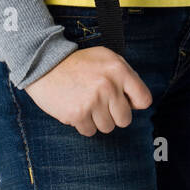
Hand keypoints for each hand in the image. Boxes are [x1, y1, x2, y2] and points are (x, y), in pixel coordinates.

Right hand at [24, 45, 150, 136]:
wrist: (45, 65)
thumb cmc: (78, 63)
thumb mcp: (106, 58)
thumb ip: (125, 76)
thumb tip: (137, 102)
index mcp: (119, 70)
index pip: (144, 100)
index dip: (134, 104)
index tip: (124, 102)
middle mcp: (109, 85)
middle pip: (125, 119)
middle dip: (114, 115)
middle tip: (101, 104)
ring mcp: (93, 101)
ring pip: (107, 127)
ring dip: (97, 120)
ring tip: (86, 104)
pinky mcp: (77, 114)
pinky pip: (90, 131)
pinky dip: (83, 124)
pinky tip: (76, 108)